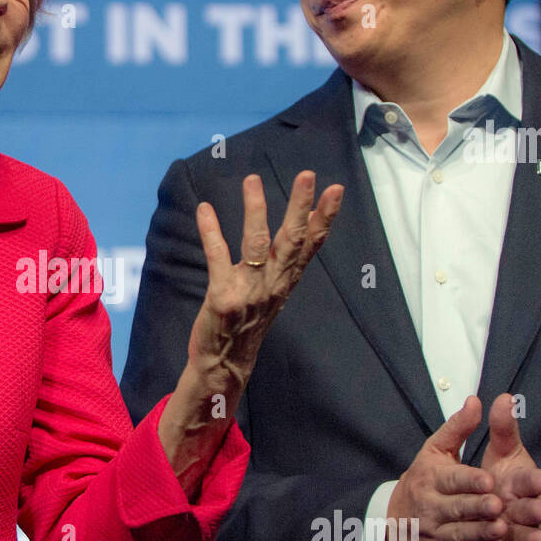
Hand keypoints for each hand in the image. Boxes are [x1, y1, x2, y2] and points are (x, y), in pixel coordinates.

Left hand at [186, 170, 342, 398]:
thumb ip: (286, 260)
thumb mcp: (273, 291)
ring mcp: (249, 291)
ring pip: (257, 244)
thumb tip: (302, 224)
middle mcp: (273, 284)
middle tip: (307, 175)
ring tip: (252, 180)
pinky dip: (211, 231)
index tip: (335, 189)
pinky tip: (204, 209)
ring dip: (255, 211)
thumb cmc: (247, 322)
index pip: (311, 245)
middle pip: (292, 240)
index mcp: (285, 281)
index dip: (324, 217)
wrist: (224, 365)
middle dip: (300, 206)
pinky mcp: (223, 297)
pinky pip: (218, 258)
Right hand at [386, 396, 506, 540]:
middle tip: (499, 505)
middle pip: (456, 508)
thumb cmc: (424, 481)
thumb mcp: (435, 452)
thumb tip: (476, 400)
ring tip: (502, 530)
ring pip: (459, 534)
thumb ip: (458, 428)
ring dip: (480, 533)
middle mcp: (428, 507)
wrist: (392, 525)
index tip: (489, 481)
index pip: (451, 479)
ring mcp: (431, 535)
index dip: (470, 481)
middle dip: (477, 507)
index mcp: (429, 479)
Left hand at [480, 392, 540, 540]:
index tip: (539, 476)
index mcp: (521, 483)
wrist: (500, 518)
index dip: (533, 479)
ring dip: (531, 536)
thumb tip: (503, 396)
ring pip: (527, 534)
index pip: (529, 480)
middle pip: (532, 508)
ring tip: (535, 538)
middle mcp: (523, 508)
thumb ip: (502, 428)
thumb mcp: (502, 452)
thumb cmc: (505, 481)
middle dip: (536, 508)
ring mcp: (519, 532)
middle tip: (539, 509)